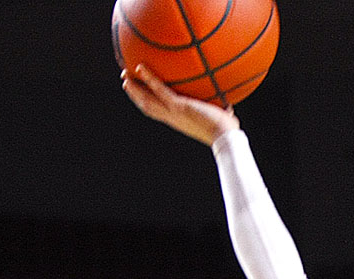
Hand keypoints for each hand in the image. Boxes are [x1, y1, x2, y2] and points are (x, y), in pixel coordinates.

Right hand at [121, 64, 239, 146]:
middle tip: (126, 82)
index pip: (159, 112)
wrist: (225, 136)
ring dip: (135, 87)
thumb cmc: (226, 130)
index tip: (141, 95)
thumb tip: (228, 106)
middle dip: (135, 95)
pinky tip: (140, 66)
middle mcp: (172, 118)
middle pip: (147, 107)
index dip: (148, 103)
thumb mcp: (219, 118)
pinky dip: (149, 78)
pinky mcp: (178, 106)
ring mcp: (173, 112)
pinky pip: (159, 89)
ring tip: (125, 75)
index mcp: (178, 121)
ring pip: (147, 100)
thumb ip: (219, 110)